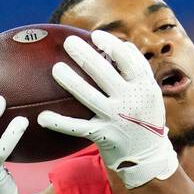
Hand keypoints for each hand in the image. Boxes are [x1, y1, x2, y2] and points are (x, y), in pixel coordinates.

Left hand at [38, 30, 178, 189]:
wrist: (148, 157)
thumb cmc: (145, 117)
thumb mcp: (150, 93)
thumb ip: (138, 70)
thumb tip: (121, 44)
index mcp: (144, 87)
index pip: (127, 61)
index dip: (111, 46)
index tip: (95, 36)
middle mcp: (130, 101)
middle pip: (105, 74)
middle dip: (85, 56)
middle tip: (69, 42)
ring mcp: (115, 119)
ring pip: (89, 97)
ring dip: (72, 82)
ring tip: (56, 69)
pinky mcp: (103, 136)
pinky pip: (77, 128)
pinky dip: (59, 123)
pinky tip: (42, 117)